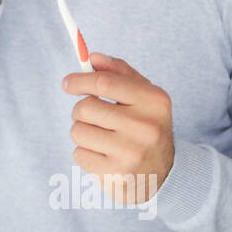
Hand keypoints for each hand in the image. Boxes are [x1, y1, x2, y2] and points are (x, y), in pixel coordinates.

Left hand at [61, 52, 174, 203]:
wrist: (164, 174)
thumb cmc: (146, 126)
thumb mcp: (143, 96)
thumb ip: (119, 72)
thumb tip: (93, 57)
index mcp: (154, 101)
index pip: (105, 83)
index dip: (80, 80)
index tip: (68, 83)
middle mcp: (146, 127)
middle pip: (86, 108)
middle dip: (80, 110)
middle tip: (91, 117)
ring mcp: (132, 153)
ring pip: (78, 131)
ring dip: (82, 132)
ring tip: (101, 137)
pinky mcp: (116, 174)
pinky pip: (79, 154)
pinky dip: (85, 153)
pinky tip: (104, 156)